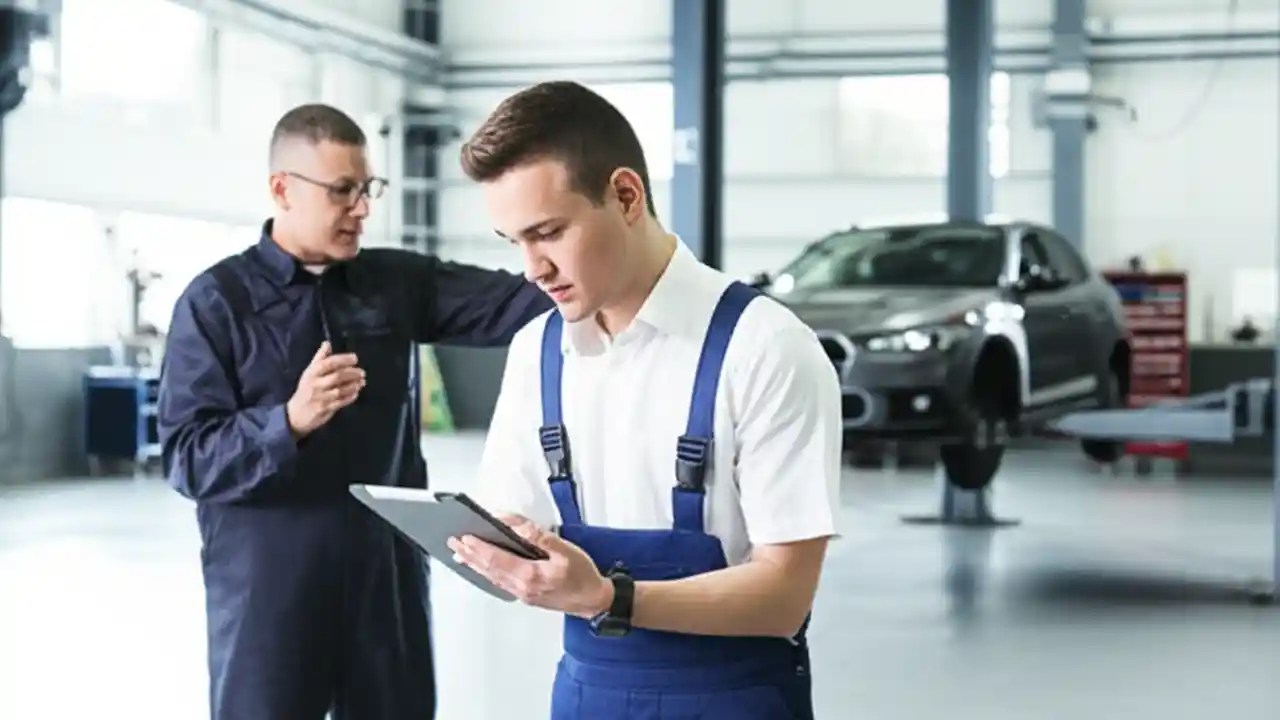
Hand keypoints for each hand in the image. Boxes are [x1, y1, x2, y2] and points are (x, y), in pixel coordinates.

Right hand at [285, 341, 364, 437]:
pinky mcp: (325, 409)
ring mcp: (320, 397)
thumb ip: (320, 358)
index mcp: (312, 373)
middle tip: (362, 372)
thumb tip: (327, 343)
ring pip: (341, 390)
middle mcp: (315, 384)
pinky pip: (341, 402)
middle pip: (337, 376)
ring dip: (354, 385)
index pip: (329, 363)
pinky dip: (350, 397)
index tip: (355, 358)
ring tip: (362, 382)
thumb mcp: (309, 372)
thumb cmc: (306, 390)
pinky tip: (356, 393)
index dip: (343, 359)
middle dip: (352, 373)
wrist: (295, 414)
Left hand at [448, 514, 612, 618]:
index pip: (496, 559)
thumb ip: (538, 537)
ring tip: (460, 554)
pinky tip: (481, 569)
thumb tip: (516, 527)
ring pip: (492, 577)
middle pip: (489, 569)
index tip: (465, 536)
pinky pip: (499, 583)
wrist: (594, 601)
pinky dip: (486, 573)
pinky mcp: (525, 595)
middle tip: (453, 542)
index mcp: (530, 575)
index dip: (479, 547)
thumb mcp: (565, 550)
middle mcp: (522, 587)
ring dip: (474, 564)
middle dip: (469, 554)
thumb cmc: (583, 576)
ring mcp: (522, 594)